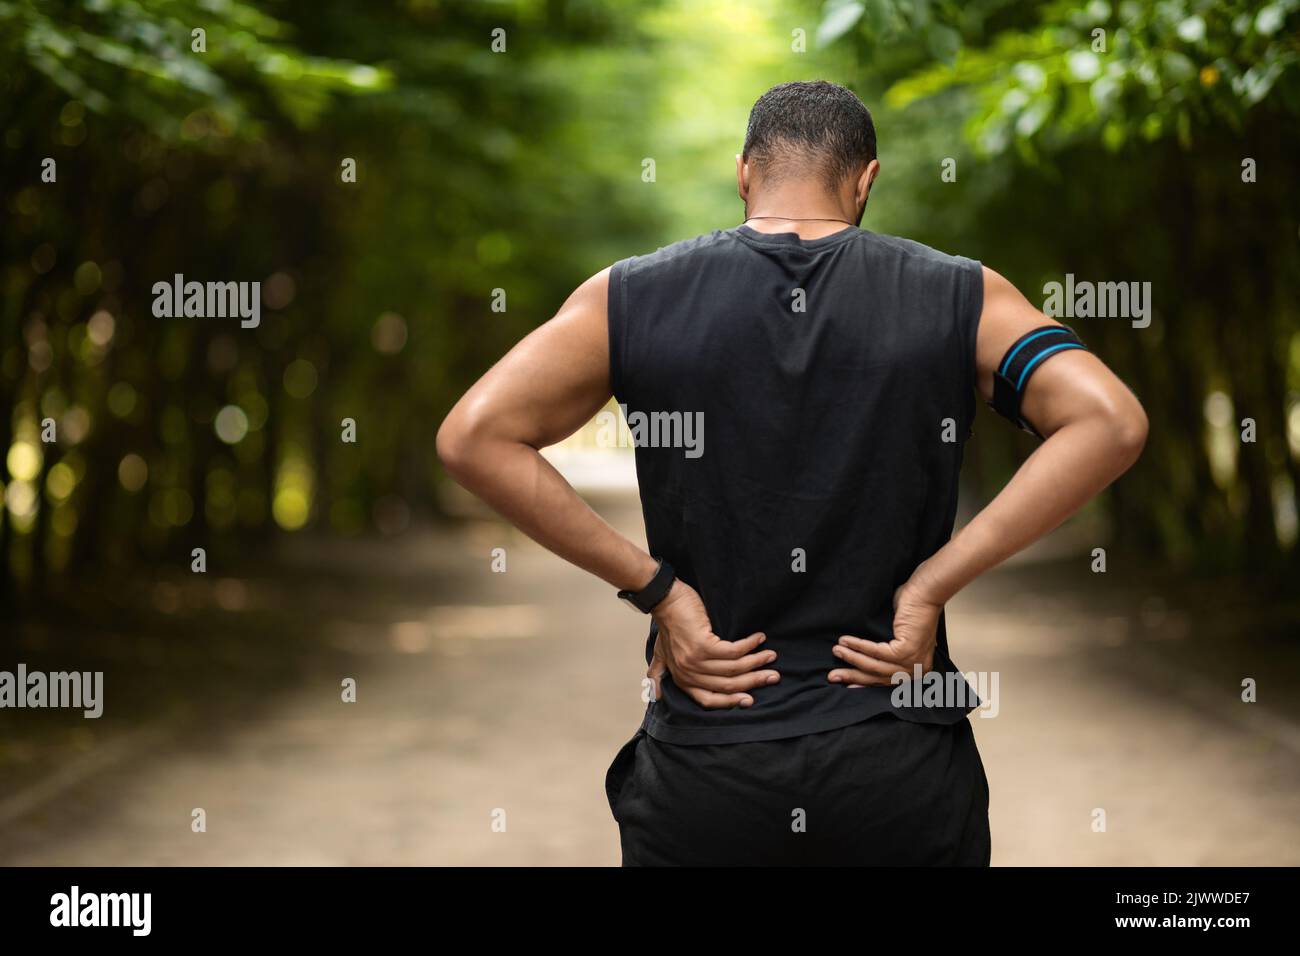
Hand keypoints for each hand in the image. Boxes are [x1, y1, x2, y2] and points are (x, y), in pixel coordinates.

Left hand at [647, 580, 778, 708]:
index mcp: (682, 680)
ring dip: (757, 662)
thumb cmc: (668, 625)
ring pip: (734, 668)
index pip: (710, 700)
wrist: (665, 600)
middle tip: (774, 676)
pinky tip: (759, 639)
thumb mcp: (661, 653)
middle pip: (728, 685)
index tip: (751, 698)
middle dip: (754, 681)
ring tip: (771, 655)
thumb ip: (659, 673)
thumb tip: (655, 695)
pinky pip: (734, 651)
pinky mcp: (703, 646)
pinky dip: (749, 645)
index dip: (732, 702)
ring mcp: (695, 661)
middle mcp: (689, 674)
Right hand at [828, 580, 940, 686]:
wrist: (925, 594)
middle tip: (833, 676)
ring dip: (852, 658)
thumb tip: (865, 661)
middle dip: (852, 676)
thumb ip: (889, 654)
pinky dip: (858, 646)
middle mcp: (917, 671)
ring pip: (875, 665)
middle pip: (878, 677)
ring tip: (836, 651)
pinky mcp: (906, 651)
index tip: (847, 684)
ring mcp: (913, 662)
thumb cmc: (912, 612)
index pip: (886, 681)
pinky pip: (876, 652)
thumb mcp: (901, 639)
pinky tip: (845, 641)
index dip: (864, 682)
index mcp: (917, 671)